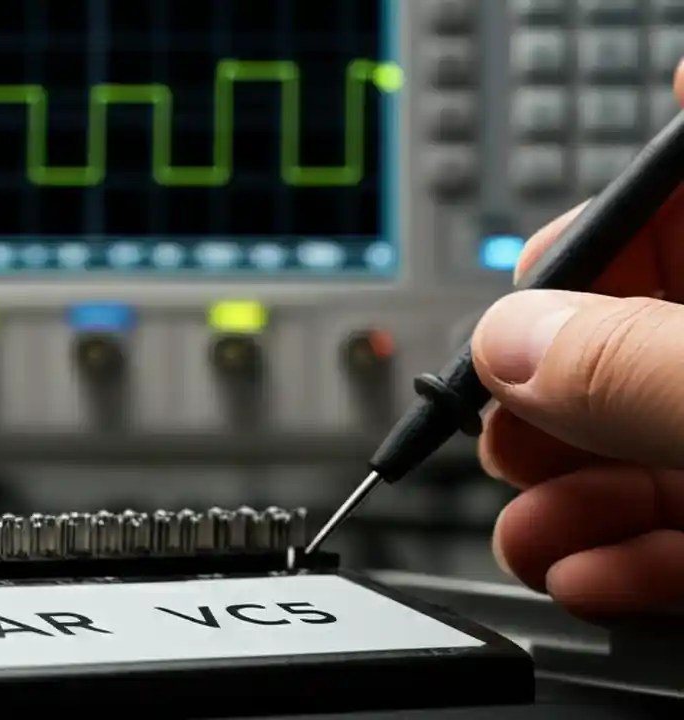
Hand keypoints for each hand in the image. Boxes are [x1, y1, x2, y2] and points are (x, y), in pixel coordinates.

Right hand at [472, 63, 683, 618]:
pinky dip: (633, 558)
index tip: (522, 328)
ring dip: (571, 501)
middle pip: (638, 332)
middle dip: (551, 407)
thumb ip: (632, 363)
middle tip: (511, 445)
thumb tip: (507, 343)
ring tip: (533, 539)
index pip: (654, 199)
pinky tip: (592, 575)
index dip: (579, 257)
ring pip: (657, 439)